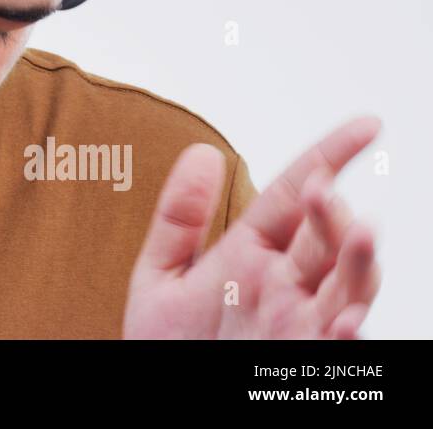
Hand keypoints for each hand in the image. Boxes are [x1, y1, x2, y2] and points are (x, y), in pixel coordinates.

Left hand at [123, 117, 380, 338]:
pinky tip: (346, 320)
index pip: (296, 196)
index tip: (367, 126)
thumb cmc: (169, 348)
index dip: (330, 157)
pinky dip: (345, 333)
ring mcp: (298, 326)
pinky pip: (331, 347)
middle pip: (325, 239)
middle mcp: (286, 287)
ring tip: (362, 231)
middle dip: (330, 212)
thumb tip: (200, 151)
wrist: (161, 401)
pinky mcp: (301, 363)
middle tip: (320, 190)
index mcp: (254, 255)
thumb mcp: (161, 276)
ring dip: (359, 263)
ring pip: (347, 288)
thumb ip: (179, 217)